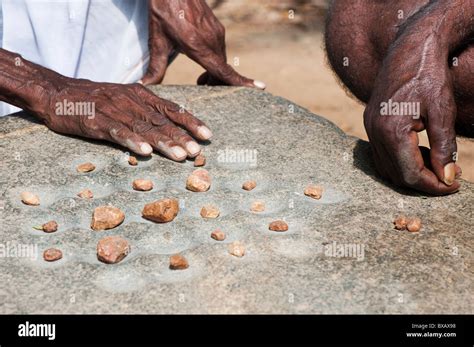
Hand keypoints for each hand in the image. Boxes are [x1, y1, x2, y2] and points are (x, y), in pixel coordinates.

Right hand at [39, 77, 211, 159]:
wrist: (57, 93)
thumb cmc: (96, 100)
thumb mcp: (125, 100)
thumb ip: (146, 111)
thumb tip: (172, 127)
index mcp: (140, 95)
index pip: (171, 109)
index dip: (190, 122)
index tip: (207, 135)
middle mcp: (130, 100)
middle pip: (160, 121)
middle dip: (181, 137)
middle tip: (197, 152)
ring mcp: (113, 110)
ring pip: (143, 127)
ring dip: (163, 142)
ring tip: (180, 156)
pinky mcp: (95, 120)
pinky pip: (116, 131)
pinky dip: (131, 141)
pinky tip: (145, 151)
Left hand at [141, 0, 265, 88]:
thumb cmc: (162, 11)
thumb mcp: (157, 41)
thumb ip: (155, 67)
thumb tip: (144, 85)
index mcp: (199, 47)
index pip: (224, 70)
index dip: (242, 82)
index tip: (261, 87)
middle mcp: (212, 40)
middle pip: (223, 70)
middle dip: (217, 83)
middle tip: (201, 87)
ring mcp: (216, 32)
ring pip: (222, 59)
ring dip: (215, 71)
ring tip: (200, 78)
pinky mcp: (217, 27)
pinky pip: (220, 49)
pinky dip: (214, 59)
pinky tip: (201, 57)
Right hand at [364, 59, 460, 194]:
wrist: (410, 48)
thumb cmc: (429, 76)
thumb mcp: (442, 112)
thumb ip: (444, 148)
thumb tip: (448, 178)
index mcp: (392, 131)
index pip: (410, 174)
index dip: (433, 186)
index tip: (454, 186)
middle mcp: (375, 132)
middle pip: (396, 174)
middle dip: (423, 181)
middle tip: (449, 176)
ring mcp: (369, 127)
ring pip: (386, 167)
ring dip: (411, 171)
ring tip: (436, 162)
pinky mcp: (371, 122)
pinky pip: (381, 153)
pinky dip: (400, 160)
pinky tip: (419, 150)